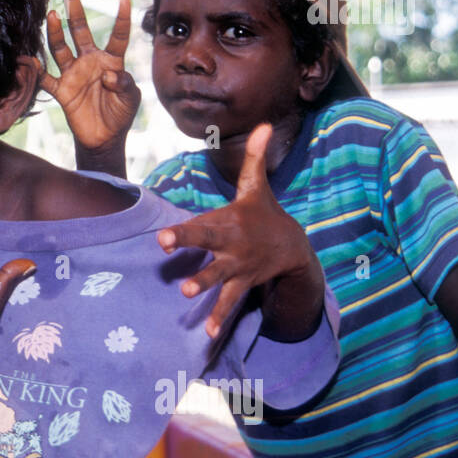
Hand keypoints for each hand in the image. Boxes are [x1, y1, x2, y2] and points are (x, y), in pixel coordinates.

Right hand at [30, 0, 139, 154]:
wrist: (104, 139)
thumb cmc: (121, 114)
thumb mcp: (131, 98)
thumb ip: (125, 84)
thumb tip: (111, 75)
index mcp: (111, 60)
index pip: (117, 35)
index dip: (121, 18)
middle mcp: (89, 61)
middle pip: (80, 27)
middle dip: (73, 3)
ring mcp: (73, 73)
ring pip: (60, 47)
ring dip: (56, 32)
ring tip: (53, 14)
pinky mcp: (61, 91)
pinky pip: (46, 79)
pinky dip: (37, 71)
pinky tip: (30, 59)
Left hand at [158, 124, 323, 339]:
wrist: (295, 248)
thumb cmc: (265, 214)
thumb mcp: (257, 187)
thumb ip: (253, 158)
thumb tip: (265, 123)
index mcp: (230, 221)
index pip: (203, 223)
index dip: (184, 230)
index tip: (162, 236)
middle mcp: (233, 244)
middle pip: (209, 246)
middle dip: (190, 247)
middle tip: (168, 253)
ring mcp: (238, 267)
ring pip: (220, 277)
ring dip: (206, 285)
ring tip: (187, 294)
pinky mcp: (243, 283)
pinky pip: (232, 302)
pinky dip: (220, 317)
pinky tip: (206, 333)